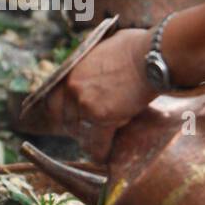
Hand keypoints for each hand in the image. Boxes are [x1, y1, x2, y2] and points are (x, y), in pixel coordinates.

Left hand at [45, 28, 155, 159]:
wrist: (153, 57)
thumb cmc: (137, 48)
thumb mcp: (104, 50)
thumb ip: (93, 65)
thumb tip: (98, 69)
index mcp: (72, 71)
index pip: (52, 101)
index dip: (61, 114)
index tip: (70, 121)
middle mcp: (73, 87)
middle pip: (67, 120)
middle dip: (78, 129)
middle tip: (88, 135)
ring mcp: (85, 103)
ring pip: (82, 133)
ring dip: (89, 141)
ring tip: (97, 148)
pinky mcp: (102, 117)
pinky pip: (97, 142)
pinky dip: (101, 151)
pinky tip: (104, 156)